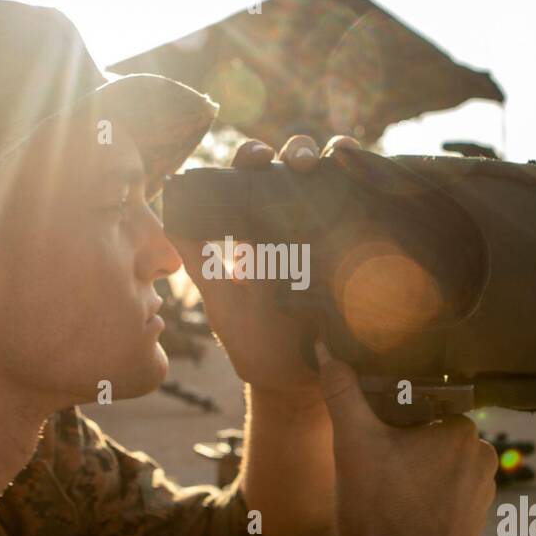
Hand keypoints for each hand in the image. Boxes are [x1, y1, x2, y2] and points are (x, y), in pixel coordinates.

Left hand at [168, 133, 359, 400]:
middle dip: (296, 150)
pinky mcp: (358, 246)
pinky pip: (365, 208)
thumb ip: (204, 266)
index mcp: (254, 228)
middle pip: (294, 167)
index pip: (251, 177)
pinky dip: (364, 181)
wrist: (304, 385)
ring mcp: (328, 231)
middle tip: (296, 162)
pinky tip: (364, 169)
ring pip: (332, 178)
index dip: (252, 158)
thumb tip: (170, 220)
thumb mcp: (225, 305)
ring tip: (328, 160)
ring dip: (330, 158)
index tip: (255, 158)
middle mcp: (292, 221)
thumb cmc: (258, 344)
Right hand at [314, 341, 497, 535]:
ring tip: (381, 498)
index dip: (389, 419)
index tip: (370, 436)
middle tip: (371, 470)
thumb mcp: (354, 445)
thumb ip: (343, 395)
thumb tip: (328, 352)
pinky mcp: (474, 525)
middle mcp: (482, 459)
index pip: (421, 405)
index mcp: (462, 431)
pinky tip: (397, 520)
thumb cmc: (386, 513)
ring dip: (408, 477)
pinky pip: (441, 500)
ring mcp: (482, 495)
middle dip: (398, 450)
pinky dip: (420, 504)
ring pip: (434, 470)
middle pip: (427, 438)